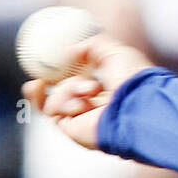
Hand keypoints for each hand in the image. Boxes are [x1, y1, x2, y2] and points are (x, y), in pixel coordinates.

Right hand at [21, 34, 154, 149]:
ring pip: (54, 100)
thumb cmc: (131, 79)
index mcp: (108, 92)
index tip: (49, 63)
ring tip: (91, 89)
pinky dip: (58, 99)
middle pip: (60, 98)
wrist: (135, 105)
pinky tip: (66, 96)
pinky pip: (51, 111)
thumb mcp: (115, 52)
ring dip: (68, 89)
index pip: (80, 85)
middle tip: (42, 77)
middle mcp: (95, 109)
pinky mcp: (72, 130)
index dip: (63, 75)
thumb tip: (73, 50)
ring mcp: (83, 121)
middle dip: (47, 87)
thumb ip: (94, 46)